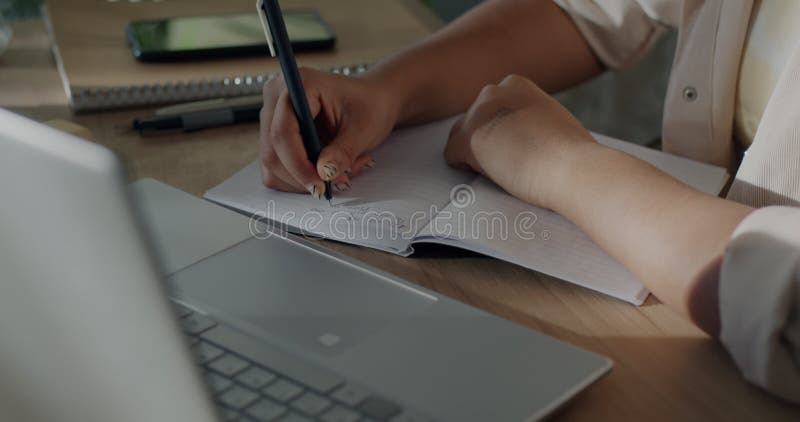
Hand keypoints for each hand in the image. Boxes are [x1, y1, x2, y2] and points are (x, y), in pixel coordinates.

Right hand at [259, 68, 396, 197]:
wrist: (374, 101)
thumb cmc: (370, 105)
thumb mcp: (364, 128)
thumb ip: (343, 151)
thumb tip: (323, 173)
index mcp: (301, 84)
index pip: (283, 130)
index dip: (298, 163)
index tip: (320, 184)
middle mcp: (278, 97)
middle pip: (273, 151)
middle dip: (304, 175)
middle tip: (339, 182)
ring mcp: (272, 117)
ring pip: (273, 164)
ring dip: (304, 179)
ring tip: (341, 172)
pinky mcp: (274, 136)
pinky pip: (277, 169)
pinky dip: (301, 178)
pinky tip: (328, 170)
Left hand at [444, 74, 596, 210]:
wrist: (571, 166)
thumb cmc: (572, 151)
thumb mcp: (552, 117)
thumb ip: (530, 117)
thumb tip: (524, 133)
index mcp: (516, 84)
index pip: (492, 106)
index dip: (502, 129)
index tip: (519, 143)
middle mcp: (492, 93)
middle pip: (475, 120)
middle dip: (487, 139)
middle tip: (511, 159)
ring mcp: (477, 115)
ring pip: (460, 135)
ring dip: (474, 152)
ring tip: (502, 168)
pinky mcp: (467, 140)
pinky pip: (451, 155)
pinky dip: (465, 168)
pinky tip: (489, 173)